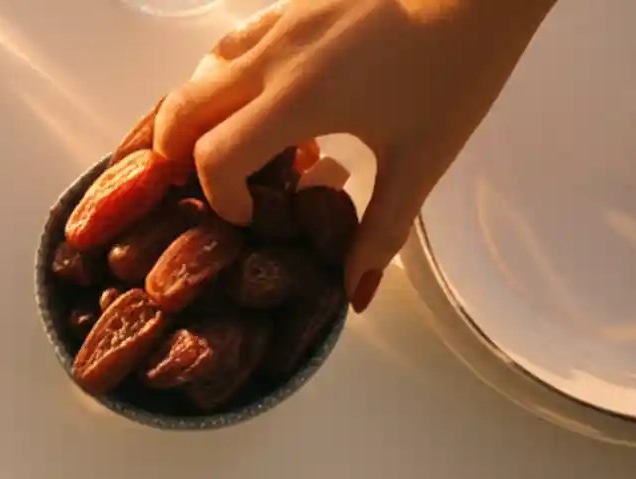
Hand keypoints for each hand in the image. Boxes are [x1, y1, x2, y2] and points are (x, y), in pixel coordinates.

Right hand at [154, 0, 555, 310]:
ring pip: (200, 73)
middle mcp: (271, 59)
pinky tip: (259, 95)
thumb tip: (352, 293)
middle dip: (177, 158)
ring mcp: (277, 24)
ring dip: (196, 115)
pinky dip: (224, 77)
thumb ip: (381, 231)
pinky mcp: (291, 2)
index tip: (252, 218)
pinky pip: (232, 44)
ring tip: (228, 145)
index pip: (213, 158)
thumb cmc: (458, 67)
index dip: (220, 199)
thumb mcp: (423, 158)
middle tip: (208, 189)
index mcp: (298, 101)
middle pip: (182, 111)